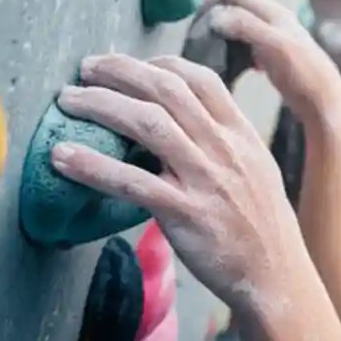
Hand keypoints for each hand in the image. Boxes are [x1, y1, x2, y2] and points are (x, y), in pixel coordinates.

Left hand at [51, 53, 302, 310]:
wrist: (277, 277)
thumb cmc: (263, 228)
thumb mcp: (256, 171)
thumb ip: (225, 143)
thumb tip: (189, 124)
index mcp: (241, 135)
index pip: (200, 79)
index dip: (159, 63)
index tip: (128, 65)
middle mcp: (224, 149)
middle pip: (167, 89)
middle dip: (120, 70)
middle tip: (84, 67)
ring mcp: (205, 180)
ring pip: (147, 124)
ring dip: (100, 105)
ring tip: (67, 101)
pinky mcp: (185, 214)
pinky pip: (131, 182)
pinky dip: (92, 165)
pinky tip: (62, 157)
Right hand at [202, 0, 340, 130]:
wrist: (326, 103)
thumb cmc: (305, 75)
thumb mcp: (276, 48)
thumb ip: (248, 27)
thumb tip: (216, 18)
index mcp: (271, 11)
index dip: (209, 1)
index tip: (198, 28)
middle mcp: (270, 17)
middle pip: (229, 4)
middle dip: (210, 19)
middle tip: (199, 45)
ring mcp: (270, 35)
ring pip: (234, 23)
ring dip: (219, 35)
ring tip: (210, 57)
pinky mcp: (270, 53)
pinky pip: (242, 43)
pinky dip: (232, 50)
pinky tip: (233, 69)